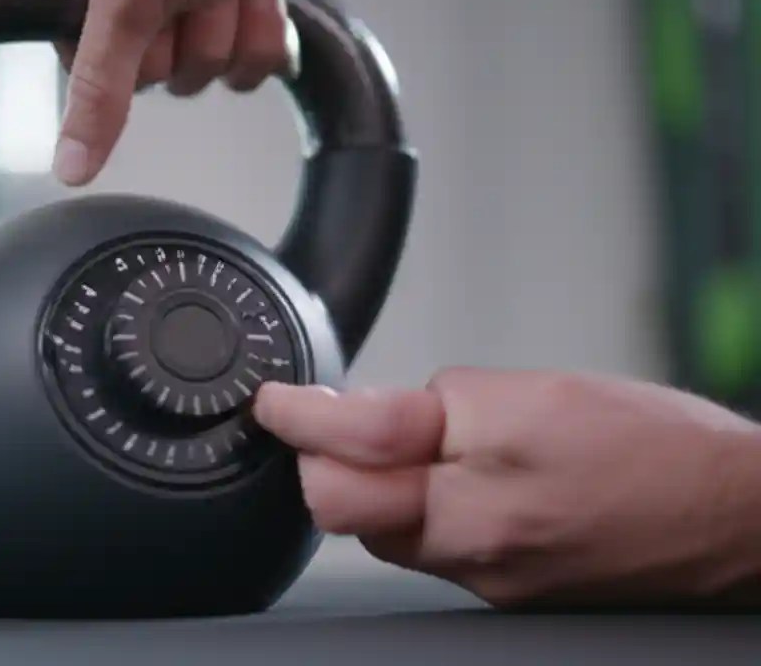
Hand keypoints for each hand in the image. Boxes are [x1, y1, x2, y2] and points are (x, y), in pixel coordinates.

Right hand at [52, 0, 361, 186]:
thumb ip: (97, 84)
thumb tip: (70, 166)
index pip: (89, 63)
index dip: (128, 44)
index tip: (143, 1)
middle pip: (156, 76)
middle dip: (189, 29)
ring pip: (208, 74)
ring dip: (231, 27)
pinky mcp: (251, 5)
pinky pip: (252, 66)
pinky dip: (266, 31)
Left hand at [253, 368, 760, 608]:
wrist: (739, 521)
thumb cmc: (659, 447)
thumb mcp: (539, 393)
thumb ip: (440, 404)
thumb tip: (373, 414)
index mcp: (480, 487)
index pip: (350, 452)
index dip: (299, 419)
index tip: (273, 404)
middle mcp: (474, 548)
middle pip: (347, 510)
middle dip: (325, 462)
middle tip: (327, 422)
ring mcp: (488, 580)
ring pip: (386, 533)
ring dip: (374, 488)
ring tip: (408, 448)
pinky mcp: (507, 595)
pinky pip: (432, 552)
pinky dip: (420, 514)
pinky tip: (454, 485)